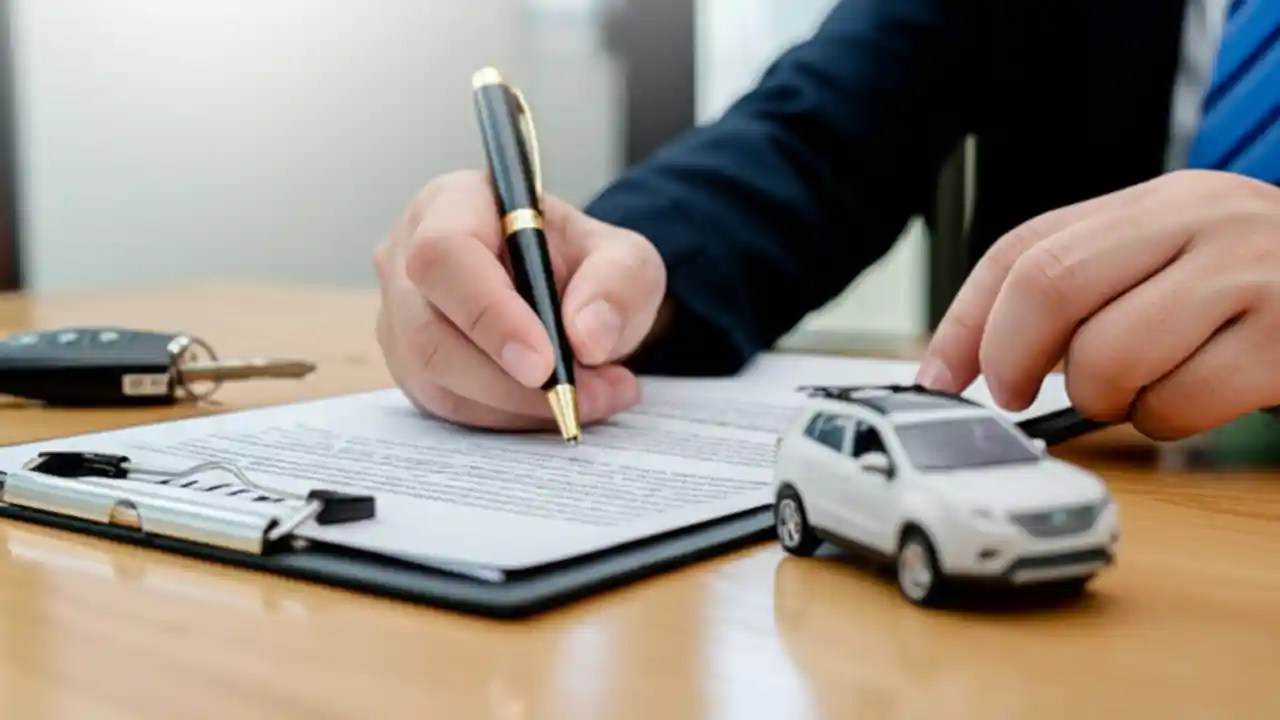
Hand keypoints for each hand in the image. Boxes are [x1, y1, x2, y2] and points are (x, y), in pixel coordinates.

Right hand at [374, 171, 666, 429]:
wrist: (573, 298)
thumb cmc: (586, 265)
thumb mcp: (626, 259)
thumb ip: (617, 285)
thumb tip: (588, 338)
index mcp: (453, 203)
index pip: (445, 255)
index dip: (488, 314)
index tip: (543, 364)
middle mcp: (408, 256)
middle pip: (428, 332)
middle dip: (508, 382)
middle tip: (581, 398)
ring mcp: (400, 316)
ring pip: (437, 380)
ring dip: (516, 406)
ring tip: (590, 400)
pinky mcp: (412, 367)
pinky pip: (448, 407)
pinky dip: (507, 418)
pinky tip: (554, 406)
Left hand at [917, 169, 1279, 439]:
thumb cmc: (1261, 292)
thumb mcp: (1176, 265)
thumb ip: (1095, 288)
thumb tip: (987, 358)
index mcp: (1158, 202)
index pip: (1024, 249)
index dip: (966, 320)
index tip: (938, 377)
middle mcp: (1201, 221)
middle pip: (1049, 286)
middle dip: (1011, 358)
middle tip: (1014, 395)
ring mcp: (1249, 276)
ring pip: (1107, 356)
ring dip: (1104, 400)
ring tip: (1142, 390)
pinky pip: (1177, 404)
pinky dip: (1166, 422)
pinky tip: (1196, 400)